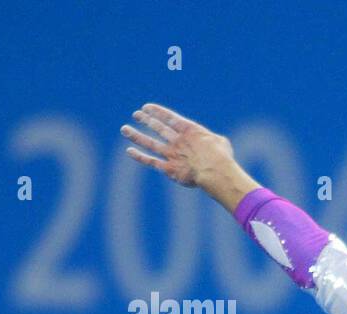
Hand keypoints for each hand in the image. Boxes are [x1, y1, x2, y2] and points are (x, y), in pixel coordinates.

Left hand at [120, 103, 257, 210]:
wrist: (215, 172)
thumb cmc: (222, 157)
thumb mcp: (221, 142)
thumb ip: (213, 139)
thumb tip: (216, 140)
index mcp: (190, 132)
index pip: (169, 118)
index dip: (157, 112)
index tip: (146, 107)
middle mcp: (178, 141)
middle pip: (158, 128)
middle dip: (146, 120)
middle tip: (136, 115)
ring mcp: (172, 154)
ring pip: (150, 143)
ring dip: (137, 136)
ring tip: (125, 129)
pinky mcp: (169, 169)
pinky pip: (151, 161)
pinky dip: (140, 157)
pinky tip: (130, 151)